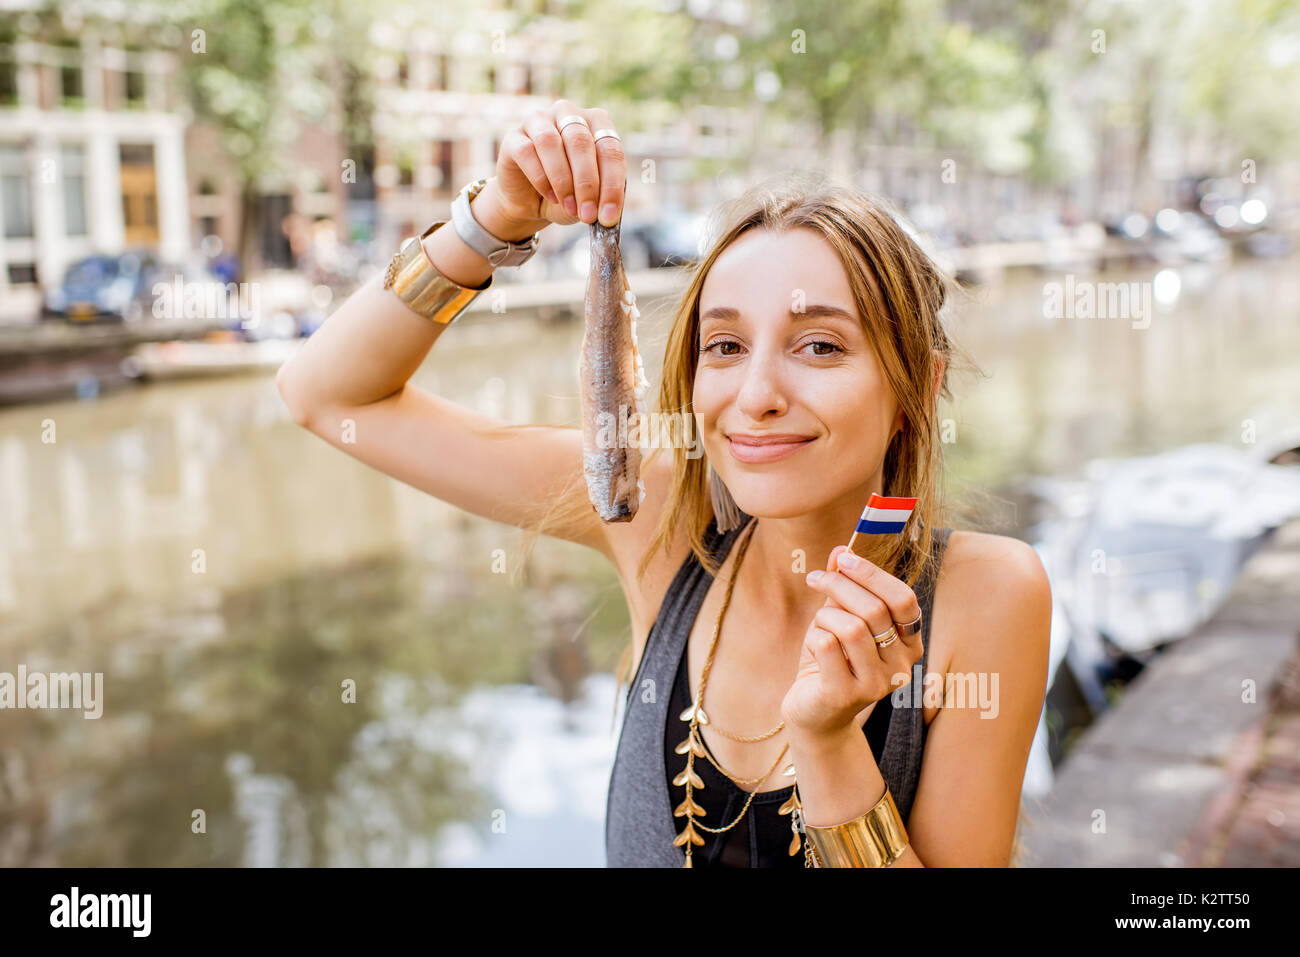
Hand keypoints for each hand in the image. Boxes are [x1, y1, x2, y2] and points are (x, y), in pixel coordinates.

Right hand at [490, 98, 626, 230]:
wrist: (531, 202)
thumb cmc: (568, 194)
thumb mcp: (590, 198)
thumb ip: (601, 198)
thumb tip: (606, 211)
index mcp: (596, 122)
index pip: (610, 147)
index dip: (612, 183)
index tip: (609, 215)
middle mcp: (568, 113)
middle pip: (581, 142)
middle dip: (587, 183)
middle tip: (588, 214)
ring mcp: (538, 121)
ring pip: (550, 142)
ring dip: (563, 180)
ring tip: (569, 207)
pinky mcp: (514, 137)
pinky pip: (527, 152)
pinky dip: (541, 178)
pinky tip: (550, 196)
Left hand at [781, 545, 924, 741]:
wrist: (814, 712)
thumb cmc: (830, 660)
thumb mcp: (838, 617)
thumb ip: (844, 585)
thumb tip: (841, 549)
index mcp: (909, 643)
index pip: (903, 600)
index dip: (873, 574)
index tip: (843, 557)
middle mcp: (901, 665)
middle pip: (874, 610)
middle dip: (839, 585)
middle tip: (816, 578)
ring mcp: (877, 684)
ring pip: (851, 627)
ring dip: (825, 616)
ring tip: (817, 623)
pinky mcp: (847, 694)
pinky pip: (826, 646)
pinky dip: (813, 637)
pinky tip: (812, 650)